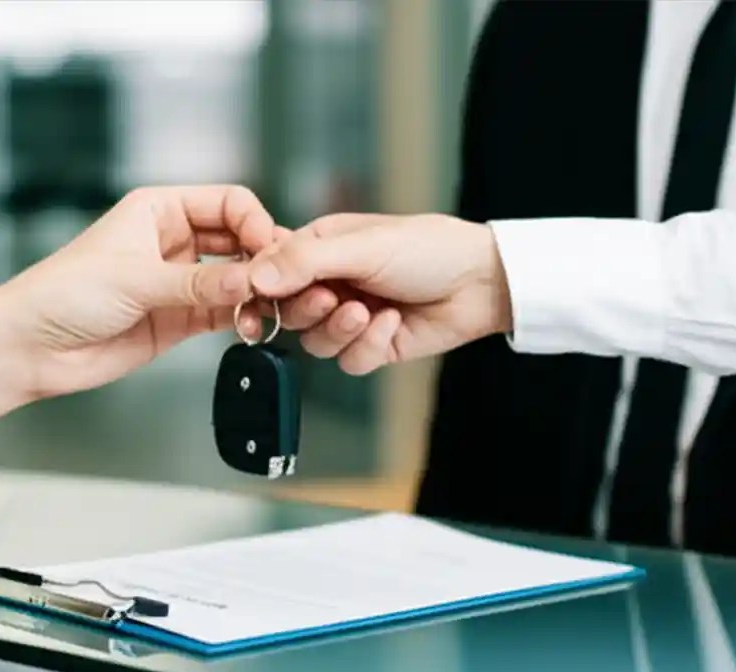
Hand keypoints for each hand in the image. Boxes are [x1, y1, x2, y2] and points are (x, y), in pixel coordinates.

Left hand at [0, 185, 275, 397]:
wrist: (31, 347)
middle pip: (238, 239)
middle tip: (278, 280)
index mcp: (158, 210)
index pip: (227, 203)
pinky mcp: (180, 319)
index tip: (269, 250)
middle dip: (261, 259)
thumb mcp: (135, 278)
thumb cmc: (61, 293)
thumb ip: (196, 282)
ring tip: (269, 306)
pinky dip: (243, 318)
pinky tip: (252, 324)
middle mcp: (172, 241)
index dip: (254, 223)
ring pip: (236, 278)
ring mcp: (178, 281)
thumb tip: (248, 278)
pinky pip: (225, 312)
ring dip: (255, 291)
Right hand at [247, 213, 511, 374]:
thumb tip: (255, 276)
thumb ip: (305, 261)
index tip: (254, 300)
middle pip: (287, 312)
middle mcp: (330, 282)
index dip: (259, 288)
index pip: (270, 271)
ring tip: (368, 312)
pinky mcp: (372, 346)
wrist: (481, 282)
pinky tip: (392, 322)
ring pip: (314, 343)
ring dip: (339, 331)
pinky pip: (348, 361)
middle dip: (307, 310)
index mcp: (319, 248)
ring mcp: (350, 316)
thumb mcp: (362, 246)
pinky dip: (368, 346)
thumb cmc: (428, 248)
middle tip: (331, 299)